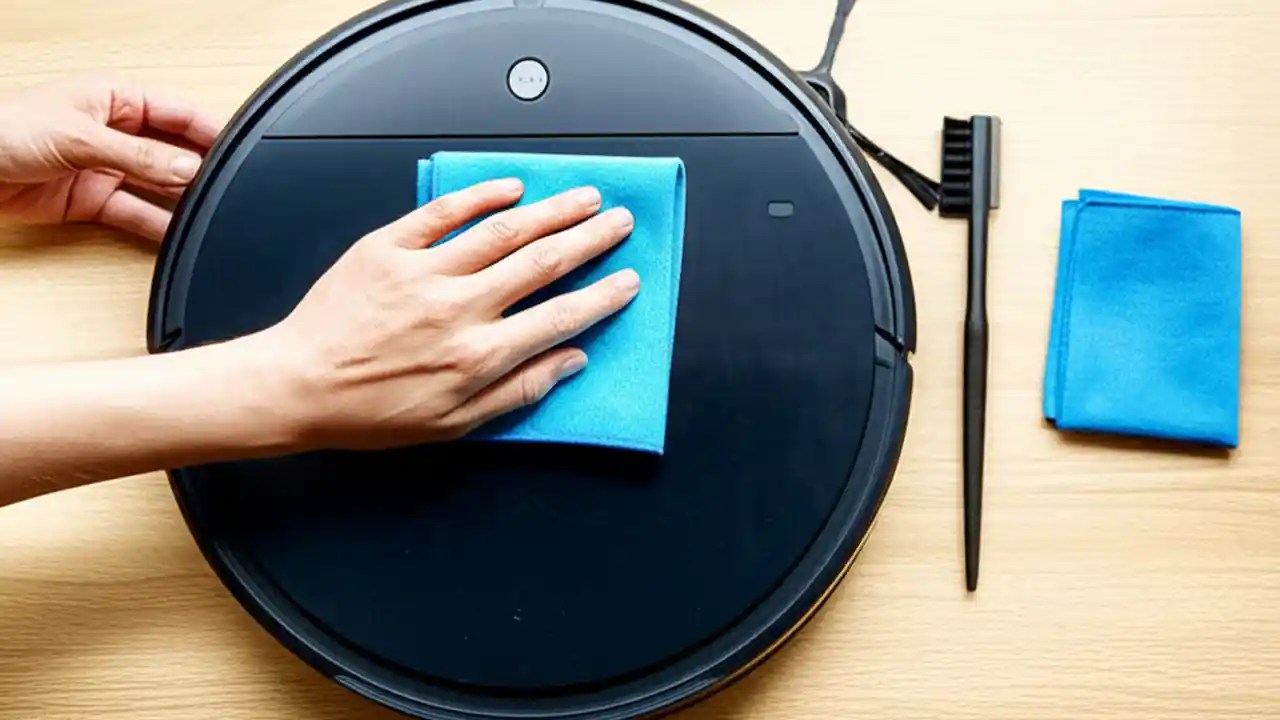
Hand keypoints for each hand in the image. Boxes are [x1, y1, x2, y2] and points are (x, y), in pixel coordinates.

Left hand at [0, 74, 222, 241]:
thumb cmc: (0, 129)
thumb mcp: (79, 137)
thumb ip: (139, 156)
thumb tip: (188, 167)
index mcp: (115, 99)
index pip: (179, 114)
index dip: (210, 132)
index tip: (240, 154)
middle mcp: (116, 133)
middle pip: (173, 153)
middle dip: (200, 172)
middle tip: (226, 191)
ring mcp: (106, 169)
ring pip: (158, 188)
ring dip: (180, 203)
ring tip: (206, 217)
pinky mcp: (92, 202)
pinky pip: (136, 215)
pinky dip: (156, 228)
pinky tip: (176, 235)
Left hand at [266, 177, 639, 449]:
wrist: (297, 386)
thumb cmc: (372, 412)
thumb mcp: (453, 425)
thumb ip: (517, 390)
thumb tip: (571, 361)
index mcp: (477, 357)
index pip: (560, 317)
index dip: (602, 296)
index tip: (628, 280)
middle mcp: (458, 309)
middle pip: (541, 263)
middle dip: (589, 238)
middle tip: (619, 221)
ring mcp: (422, 273)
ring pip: (502, 231)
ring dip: (551, 210)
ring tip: (584, 196)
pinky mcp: (386, 248)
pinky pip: (442, 212)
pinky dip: (481, 195)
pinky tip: (513, 187)